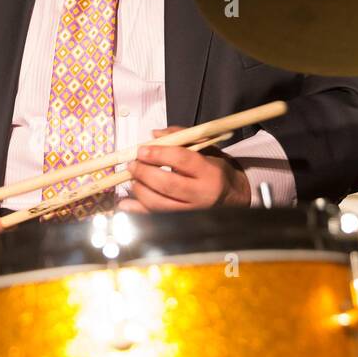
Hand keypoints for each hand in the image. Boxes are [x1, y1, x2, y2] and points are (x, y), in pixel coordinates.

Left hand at [120, 126, 251, 212]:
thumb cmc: (215, 169)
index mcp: (210, 172)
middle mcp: (201, 195)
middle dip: (145, 173)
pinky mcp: (181, 222)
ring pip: (159, 204)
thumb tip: (154, 135)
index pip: (182, 160)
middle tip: (132, 164)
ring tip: (132, 178)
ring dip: (140, 190)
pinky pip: (155, 217)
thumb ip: (181, 138)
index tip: (142, 149)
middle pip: (168, 184)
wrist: (233, 196)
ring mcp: (191, 212)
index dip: (159, 154)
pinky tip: (125, 203)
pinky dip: (137, 210)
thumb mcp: (206, 149)